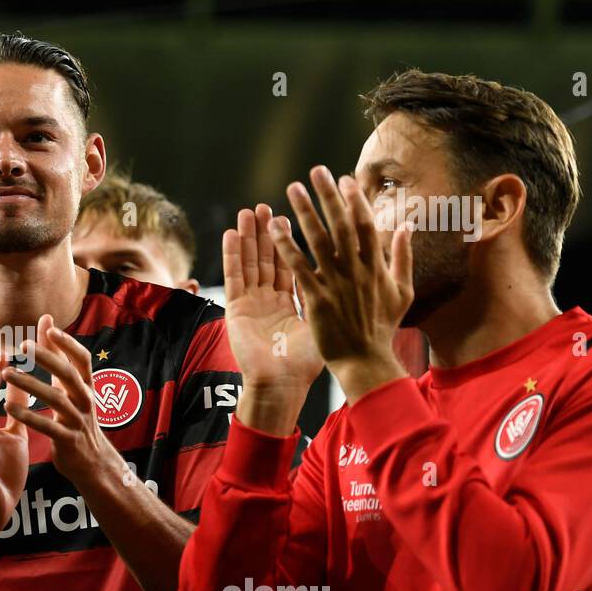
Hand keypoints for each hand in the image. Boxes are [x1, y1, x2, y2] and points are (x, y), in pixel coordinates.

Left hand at [3, 314, 116, 488]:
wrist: (93, 462)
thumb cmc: (77, 418)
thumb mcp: (70, 387)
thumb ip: (58, 356)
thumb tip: (48, 321)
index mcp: (87, 386)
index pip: (82, 359)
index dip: (68, 343)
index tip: (50, 328)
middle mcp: (85, 401)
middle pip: (69, 375)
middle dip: (47, 359)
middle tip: (23, 346)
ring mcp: (78, 421)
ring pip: (56, 399)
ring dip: (31, 385)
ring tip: (8, 374)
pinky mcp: (68, 441)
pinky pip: (48, 427)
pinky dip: (29, 417)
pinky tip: (9, 408)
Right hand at [222, 204, 324, 394]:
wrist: (283, 384)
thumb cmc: (307, 362)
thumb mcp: (326, 322)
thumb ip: (336, 294)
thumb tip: (360, 272)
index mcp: (294, 301)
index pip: (294, 263)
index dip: (295, 239)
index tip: (297, 214)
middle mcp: (271, 299)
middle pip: (270, 257)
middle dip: (270, 231)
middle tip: (270, 206)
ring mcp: (253, 302)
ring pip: (251, 262)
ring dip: (250, 236)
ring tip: (251, 211)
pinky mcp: (237, 308)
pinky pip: (234, 277)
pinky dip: (232, 255)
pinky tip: (231, 234)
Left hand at [276, 167, 411, 401]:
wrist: (365, 361)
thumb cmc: (382, 327)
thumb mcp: (403, 291)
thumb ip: (403, 256)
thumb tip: (407, 225)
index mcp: (377, 266)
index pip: (366, 224)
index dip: (355, 200)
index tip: (345, 179)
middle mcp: (357, 270)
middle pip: (342, 225)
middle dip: (328, 196)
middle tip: (316, 171)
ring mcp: (336, 284)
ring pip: (319, 241)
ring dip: (305, 212)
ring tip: (292, 189)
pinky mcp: (317, 299)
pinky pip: (299, 267)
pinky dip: (287, 246)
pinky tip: (276, 227)